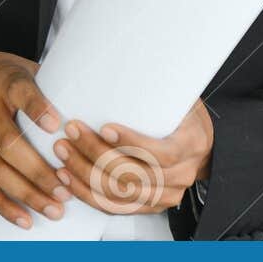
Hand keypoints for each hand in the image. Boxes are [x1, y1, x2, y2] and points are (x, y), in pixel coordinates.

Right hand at [0, 44, 72, 228]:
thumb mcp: (21, 69)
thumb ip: (49, 88)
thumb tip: (92, 109)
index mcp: (4, 82)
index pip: (20, 92)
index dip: (38, 108)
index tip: (56, 125)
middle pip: (8, 143)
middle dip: (39, 172)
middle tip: (65, 189)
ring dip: (26, 194)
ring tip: (52, 208)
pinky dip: (2, 204)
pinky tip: (23, 217)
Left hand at [53, 97, 213, 214]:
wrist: (200, 145)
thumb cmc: (183, 113)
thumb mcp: (180, 95)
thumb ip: (159, 86)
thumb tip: (123, 54)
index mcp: (191, 144)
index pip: (162, 153)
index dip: (132, 143)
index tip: (104, 127)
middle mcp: (181, 176)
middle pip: (135, 175)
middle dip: (97, 155)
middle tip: (70, 131)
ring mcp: (165, 195)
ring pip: (120, 194)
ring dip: (86, 173)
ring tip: (62, 152)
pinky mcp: (148, 206)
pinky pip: (114, 207)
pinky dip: (87, 193)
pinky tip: (66, 177)